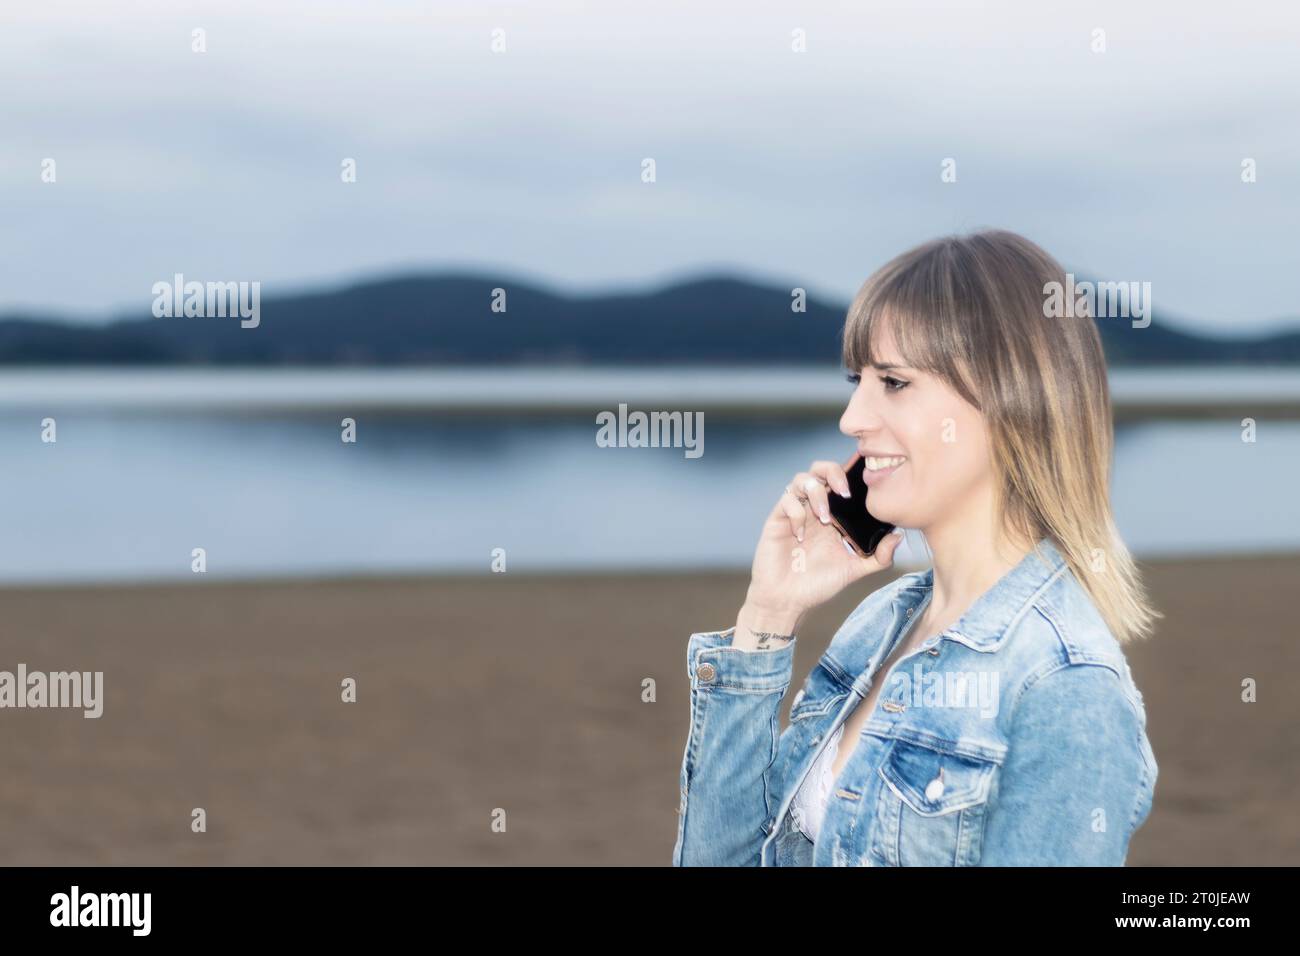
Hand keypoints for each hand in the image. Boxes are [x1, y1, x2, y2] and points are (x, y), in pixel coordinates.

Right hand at [743, 455, 905, 625]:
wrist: (787, 601)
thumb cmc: (817, 585)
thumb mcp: (855, 570)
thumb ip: (879, 557)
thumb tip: (899, 535)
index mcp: (834, 515)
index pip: (842, 481)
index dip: (852, 471)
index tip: (865, 478)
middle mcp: (814, 508)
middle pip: (821, 469)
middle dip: (834, 472)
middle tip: (845, 492)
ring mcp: (796, 512)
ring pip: (802, 479)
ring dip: (817, 493)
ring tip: (824, 518)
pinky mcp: (777, 519)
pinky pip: (786, 500)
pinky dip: (797, 513)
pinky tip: (801, 535)